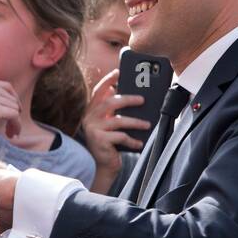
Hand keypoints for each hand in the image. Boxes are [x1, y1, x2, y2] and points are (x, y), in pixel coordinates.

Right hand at [82, 68, 150, 195]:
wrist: (101, 166)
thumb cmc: (109, 144)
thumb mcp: (110, 125)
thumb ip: (114, 113)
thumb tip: (136, 98)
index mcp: (92, 111)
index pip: (98, 91)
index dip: (108, 80)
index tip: (119, 71)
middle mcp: (90, 118)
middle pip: (109, 103)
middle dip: (127, 99)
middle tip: (142, 99)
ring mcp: (93, 129)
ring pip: (117, 121)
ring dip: (135, 122)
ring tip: (147, 124)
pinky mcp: (100, 141)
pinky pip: (120, 137)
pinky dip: (132, 140)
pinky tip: (139, 143)